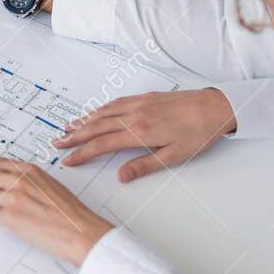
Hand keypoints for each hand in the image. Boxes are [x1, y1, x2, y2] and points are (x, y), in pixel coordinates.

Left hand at [0, 156, 113, 266]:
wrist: (80, 231)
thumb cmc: (70, 212)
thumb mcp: (50, 185)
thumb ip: (29, 180)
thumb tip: (10, 181)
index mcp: (31, 171)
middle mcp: (20, 180)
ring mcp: (14, 198)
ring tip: (14, 213)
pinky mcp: (10, 217)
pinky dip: (1, 221)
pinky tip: (17, 224)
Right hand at [53, 88, 236, 182]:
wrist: (216, 106)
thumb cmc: (199, 133)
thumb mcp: (173, 157)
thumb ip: (143, 165)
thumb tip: (121, 176)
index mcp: (140, 132)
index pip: (103, 144)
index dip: (83, 153)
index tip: (68, 159)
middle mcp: (135, 115)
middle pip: (97, 126)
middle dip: (76, 136)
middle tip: (57, 142)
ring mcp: (139, 103)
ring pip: (104, 112)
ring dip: (84, 120)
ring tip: (69, 127)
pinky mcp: (146, 96)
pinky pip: (116, 102)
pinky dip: (100, 108)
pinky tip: (96, 112)